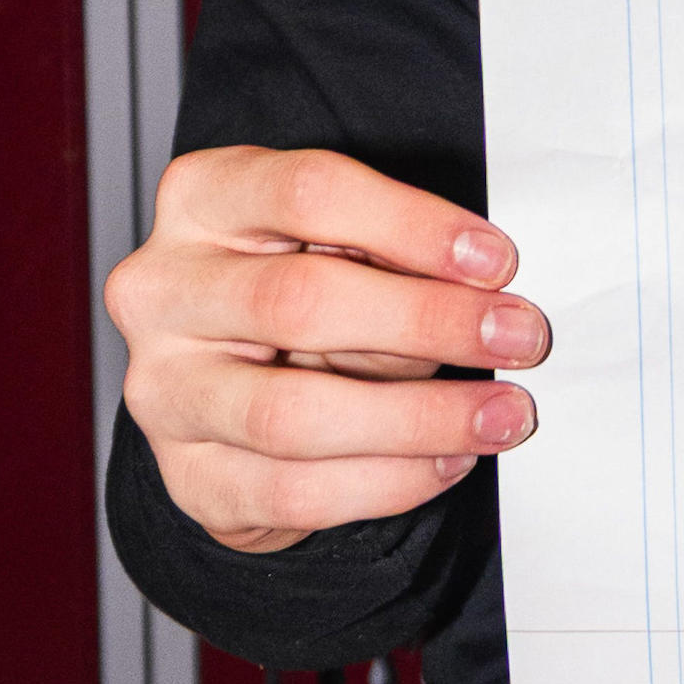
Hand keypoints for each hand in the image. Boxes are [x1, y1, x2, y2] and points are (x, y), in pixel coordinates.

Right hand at [107, 147, 546, 555]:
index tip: (498, 260)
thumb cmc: (305, 284)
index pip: (308, 192)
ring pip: (290, 415)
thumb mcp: (342, 242)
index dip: (412, 225)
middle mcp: (162, 290)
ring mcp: (162, 390)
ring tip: (501, 415)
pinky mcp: (187, 476)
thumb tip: (490, 295)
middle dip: (429, 322)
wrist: (235, 381)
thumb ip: (394, 255)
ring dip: (418, 419)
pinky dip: (385, 482)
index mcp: (202, 197)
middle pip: (299, 303)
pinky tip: (446, 461)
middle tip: (520, 337)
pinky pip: (291, 490)